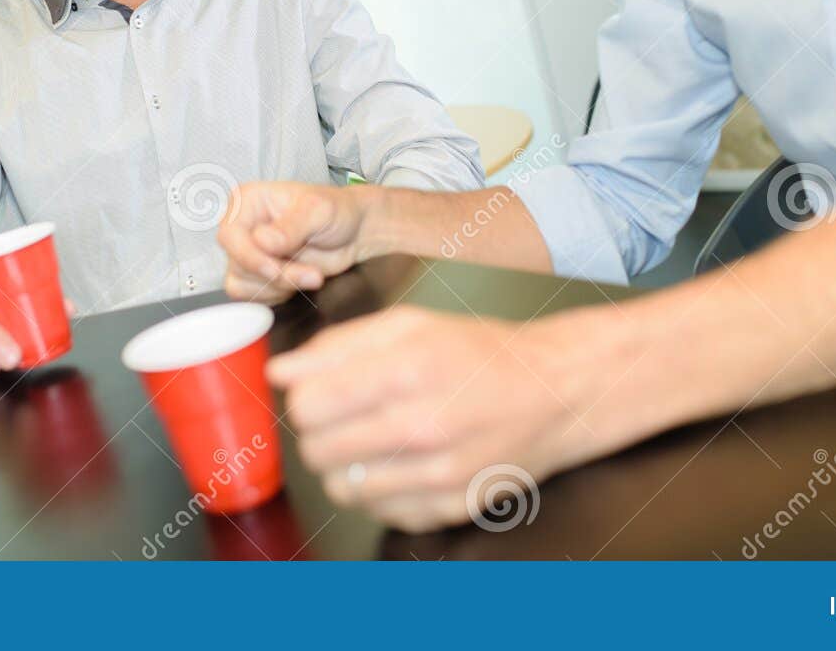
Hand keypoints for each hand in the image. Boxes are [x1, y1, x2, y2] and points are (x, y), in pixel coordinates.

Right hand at [219, 182, 377, 303]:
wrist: (354, 234)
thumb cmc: (336, 211)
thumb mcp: (319, 210)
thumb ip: (291, 225)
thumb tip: (262, 241)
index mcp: (248, 201)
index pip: (230, 235)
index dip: (251, 256)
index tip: (277, 267)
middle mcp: (243, 227)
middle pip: (237, 263)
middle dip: (275, 275)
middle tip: (311, 274)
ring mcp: (249, 253)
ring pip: (243, 284)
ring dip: (280, 286)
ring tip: (310, 274)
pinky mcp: (258, 276)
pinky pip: (253, 297)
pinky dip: (277, 295)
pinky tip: (299, 281)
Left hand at [268, 305, 586, 531]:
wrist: (556, 392)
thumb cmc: (481, 352)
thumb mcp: (411, 323)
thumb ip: (339, 345)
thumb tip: (280, 371)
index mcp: (408, 369)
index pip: (309, 405)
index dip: (302, 399)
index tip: (317, 392)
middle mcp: (424, 426)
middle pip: (318, 450)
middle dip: (320, 431)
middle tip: (344, 414)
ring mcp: (439, 474)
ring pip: (342, 487)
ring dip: (345, 463)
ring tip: (373, 437)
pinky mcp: (452, 508)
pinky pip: (380, 512)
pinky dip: (378, 490)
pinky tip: (401, 462)